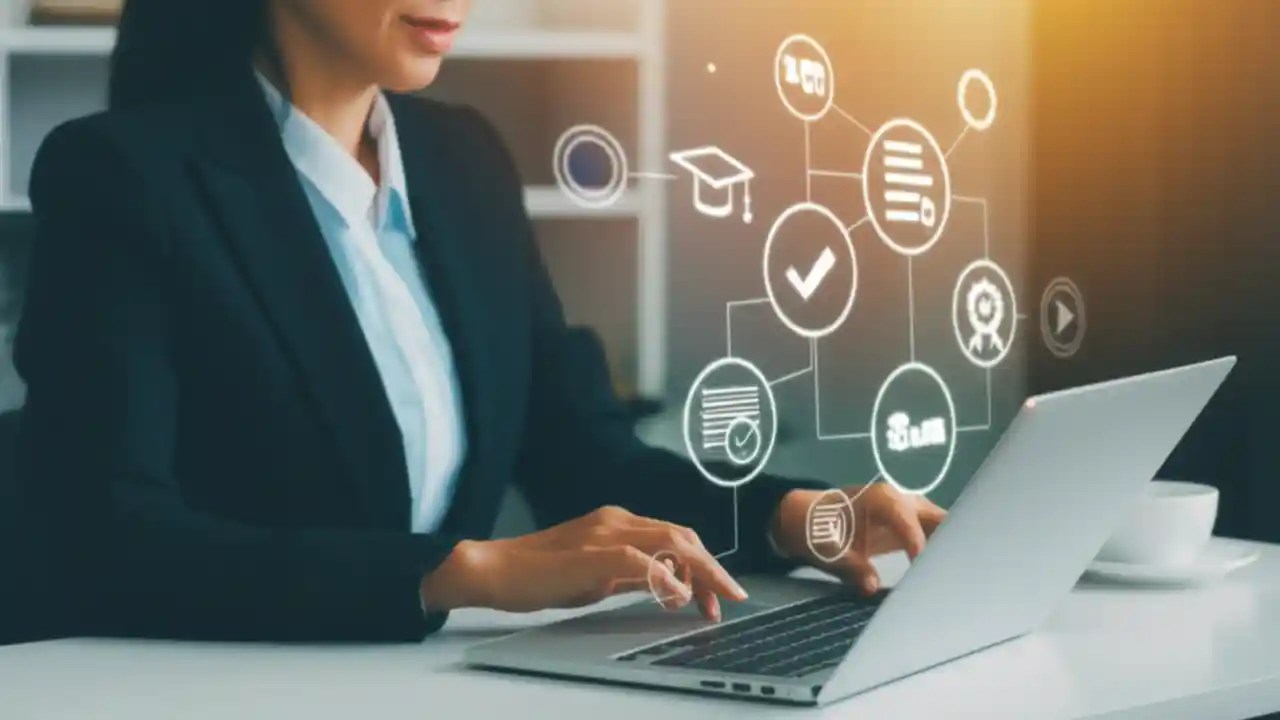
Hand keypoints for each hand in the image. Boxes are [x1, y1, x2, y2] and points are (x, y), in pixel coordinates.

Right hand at [421, 506, 747, 620]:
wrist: (493, 570)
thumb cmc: (539, 576)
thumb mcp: (597, 577)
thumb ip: (632, 576)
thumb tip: (670, 586)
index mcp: (616, 522)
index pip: (675, 536)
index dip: (704, 563)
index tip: (720, 593)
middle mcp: (615, 520)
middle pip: (681, 535)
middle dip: (713, 567)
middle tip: (732, 597)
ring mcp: (603, 533)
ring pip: (669, 541)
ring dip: (700, 570)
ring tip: (717, 599)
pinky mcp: (591, 554)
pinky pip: (638, 560)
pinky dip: (664, 575)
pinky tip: (678, 594)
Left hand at [770, 484, 946, 594]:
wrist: (807, 519)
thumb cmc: (818, 529)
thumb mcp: (830, 550)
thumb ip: (853, 568)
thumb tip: (873, 587)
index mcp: (882, 500)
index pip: (909, 520)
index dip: (918, 544)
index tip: (922, 568)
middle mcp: (902, 500)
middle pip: (938, 518)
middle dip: (951, 543)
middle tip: (960, 574)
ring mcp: (909, 511)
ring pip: (941, 526)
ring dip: (951, 548)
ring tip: (961, 577)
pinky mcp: (910, 524)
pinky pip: (934, 534)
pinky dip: (942, 550)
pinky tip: (949, 573)